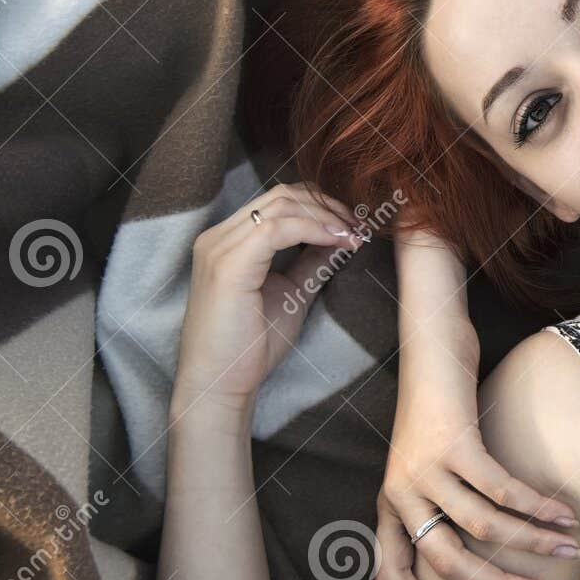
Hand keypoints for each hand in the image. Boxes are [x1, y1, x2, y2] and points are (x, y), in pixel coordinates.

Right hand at [176, 181, 364, 407]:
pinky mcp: (227, 265)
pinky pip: (278, 229)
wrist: (221, 384)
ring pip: (282, 206)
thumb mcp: (292, 293)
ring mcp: (219, 248)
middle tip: (360, 227)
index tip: (355, 226)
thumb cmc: (251, 345)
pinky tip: (340, 242)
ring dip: (327, 217)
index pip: (280, 201)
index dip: (322, 206)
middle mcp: (218, 237)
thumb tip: (341, 238)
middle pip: (283, 196)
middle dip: (328, 206)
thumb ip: (312, 262)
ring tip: (354, 235)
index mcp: (229, 241)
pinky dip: (315, 229)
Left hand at [370, 224, 579, 579]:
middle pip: (447, 558)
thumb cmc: (438, 408)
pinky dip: (537, 506)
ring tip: (568, 548)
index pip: (391, 569)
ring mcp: (426, 468)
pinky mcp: (455, 444)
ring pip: (483, 525)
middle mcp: (400, 490)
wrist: (431, 349)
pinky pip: (502, 488)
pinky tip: (563, 513)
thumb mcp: (427, 462)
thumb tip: (480, 546)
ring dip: (531, 541)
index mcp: (388, 501)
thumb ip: (441, 502)